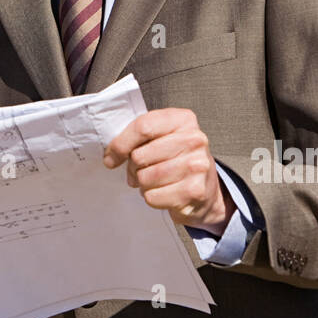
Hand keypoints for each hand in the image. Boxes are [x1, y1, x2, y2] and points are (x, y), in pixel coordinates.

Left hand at [102, 107, 234, 233]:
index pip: (142, 126)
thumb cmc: (177, 159)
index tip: (111, 156)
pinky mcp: (195, 191)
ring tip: (154, 181)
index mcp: (183, 120)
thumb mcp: (162, 137)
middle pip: (140, 155)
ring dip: (143, 184)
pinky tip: (164, 192)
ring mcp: (197, 166)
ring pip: (145, 178)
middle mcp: (194, 140)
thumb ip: (139, 137)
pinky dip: (151, 198)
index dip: (120, 144)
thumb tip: (111, 156)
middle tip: (140, 171)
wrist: (207, 189)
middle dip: (132, 167)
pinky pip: (153, 197)